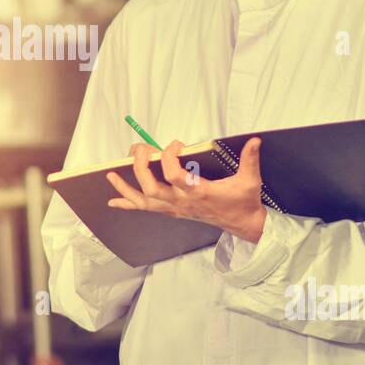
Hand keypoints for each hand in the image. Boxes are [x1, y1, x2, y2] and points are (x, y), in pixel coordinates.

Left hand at [106, 137, 267, 242]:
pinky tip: (114, 200)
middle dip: (140, 167)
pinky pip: (146, 210)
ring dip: (125, 188)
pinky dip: (129, 204)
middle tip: (139, 148)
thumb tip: (255, 140)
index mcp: (199, 192)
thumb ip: (250, 159)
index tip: (177, 143)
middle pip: (151, 188)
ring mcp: (176, 209)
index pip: (175, 175)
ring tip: (110, 175)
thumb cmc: (244, 201)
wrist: (243, 224)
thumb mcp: (250, 180)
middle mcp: (183, 202)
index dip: (170, 157)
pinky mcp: (173, 211)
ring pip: (144, 201)